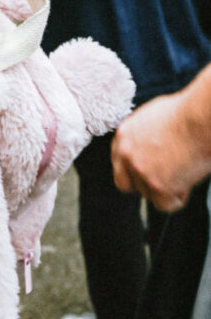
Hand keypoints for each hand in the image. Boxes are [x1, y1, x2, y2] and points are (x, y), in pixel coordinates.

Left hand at [112, 91, 210, 210]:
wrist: (200, 119)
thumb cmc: (187, 114)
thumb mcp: (153, 118)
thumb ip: (143, 136)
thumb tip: (149, 148)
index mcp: (124, 135)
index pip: (119, 163)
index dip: (134, 171)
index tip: (149, 172)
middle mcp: (126, 153)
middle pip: (127, 184)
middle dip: (144, 185)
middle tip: (166, 178)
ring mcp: (140, 170)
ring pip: (148, 194)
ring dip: (166, 188)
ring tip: (185, 169)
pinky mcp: (157, 185)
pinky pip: (165, 204)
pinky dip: (178, 197)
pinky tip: (188, 179)